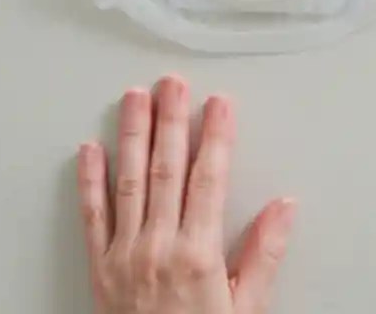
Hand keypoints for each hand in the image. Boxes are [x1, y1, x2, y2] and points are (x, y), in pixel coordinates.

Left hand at [75, 75, 296, 313]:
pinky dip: (90, 181)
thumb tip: (285, 207)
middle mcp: (157, 247)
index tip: (219, 105)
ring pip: (128, 182)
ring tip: (134, 98)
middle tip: (173, 84)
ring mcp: (125, 254)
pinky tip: (91, 150)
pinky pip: (93, 216)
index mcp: (197, 254)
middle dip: (171, 121)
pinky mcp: (100, 267)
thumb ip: (265, 254)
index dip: (215, 137)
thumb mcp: (247, 307)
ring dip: (132, 135)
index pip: (209, 179)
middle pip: (166, 170)